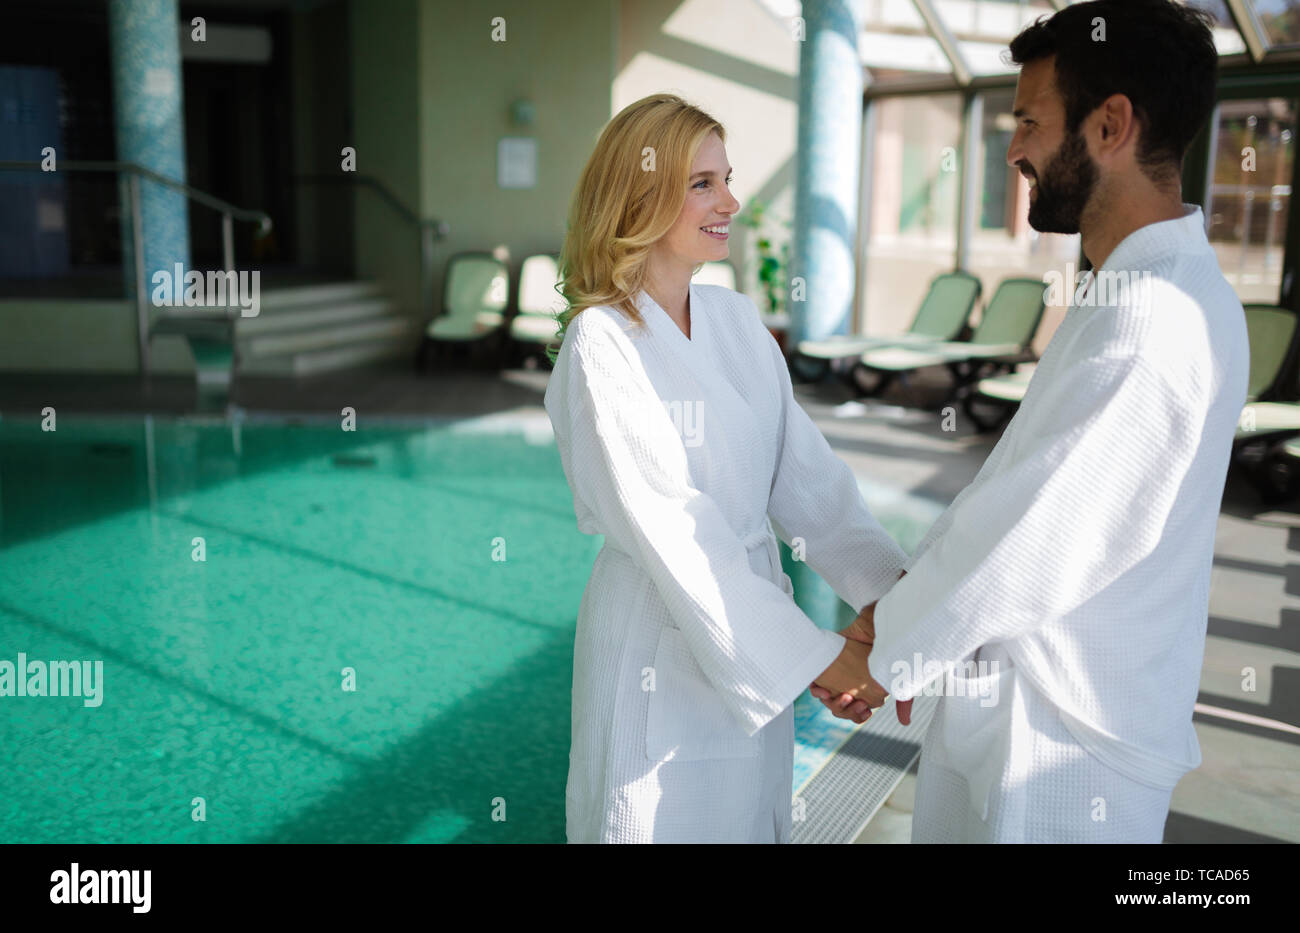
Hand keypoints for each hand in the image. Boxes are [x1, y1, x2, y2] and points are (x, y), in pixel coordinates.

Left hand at [809, 571, 912, 725]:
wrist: (878, 627)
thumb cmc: (890, 650)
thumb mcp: (900, 677)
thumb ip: (904, 700)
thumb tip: (905, 722)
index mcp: (864, 691)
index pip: (856, 713)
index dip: (858, 716)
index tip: (866, 710)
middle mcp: (849, 685)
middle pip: (841, 710)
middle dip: (848, 711)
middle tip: (857, 702)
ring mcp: (836, 677)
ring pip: (828, 701)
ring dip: (834, 704)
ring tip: (845, 696)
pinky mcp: (825, 666)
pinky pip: (815, 686)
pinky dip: (817, 692)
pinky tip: (824, 691)